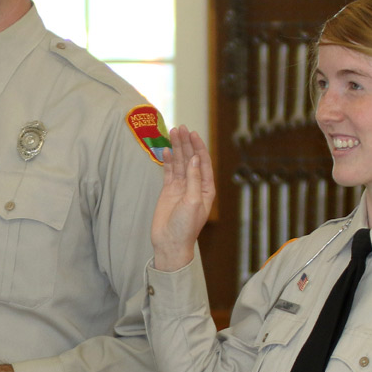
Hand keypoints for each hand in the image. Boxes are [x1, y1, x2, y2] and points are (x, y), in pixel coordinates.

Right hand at [150, 125, 214, 270]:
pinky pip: (168, 172)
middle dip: (186, 143)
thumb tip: (193, 159)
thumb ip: (192, 179)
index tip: (192, 134)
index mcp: (205, 188)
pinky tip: (166, 150)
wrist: (170, 243)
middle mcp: (194, 185)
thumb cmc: (185, 227)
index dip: (198, 147)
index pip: (202, 162)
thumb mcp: (192, 202)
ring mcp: (181, 187)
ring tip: (172, 133)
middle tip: (180, 129)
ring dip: (177, 149)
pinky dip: (167, 161)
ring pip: (179, 163)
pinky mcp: (168, 191)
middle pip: (190, 159)